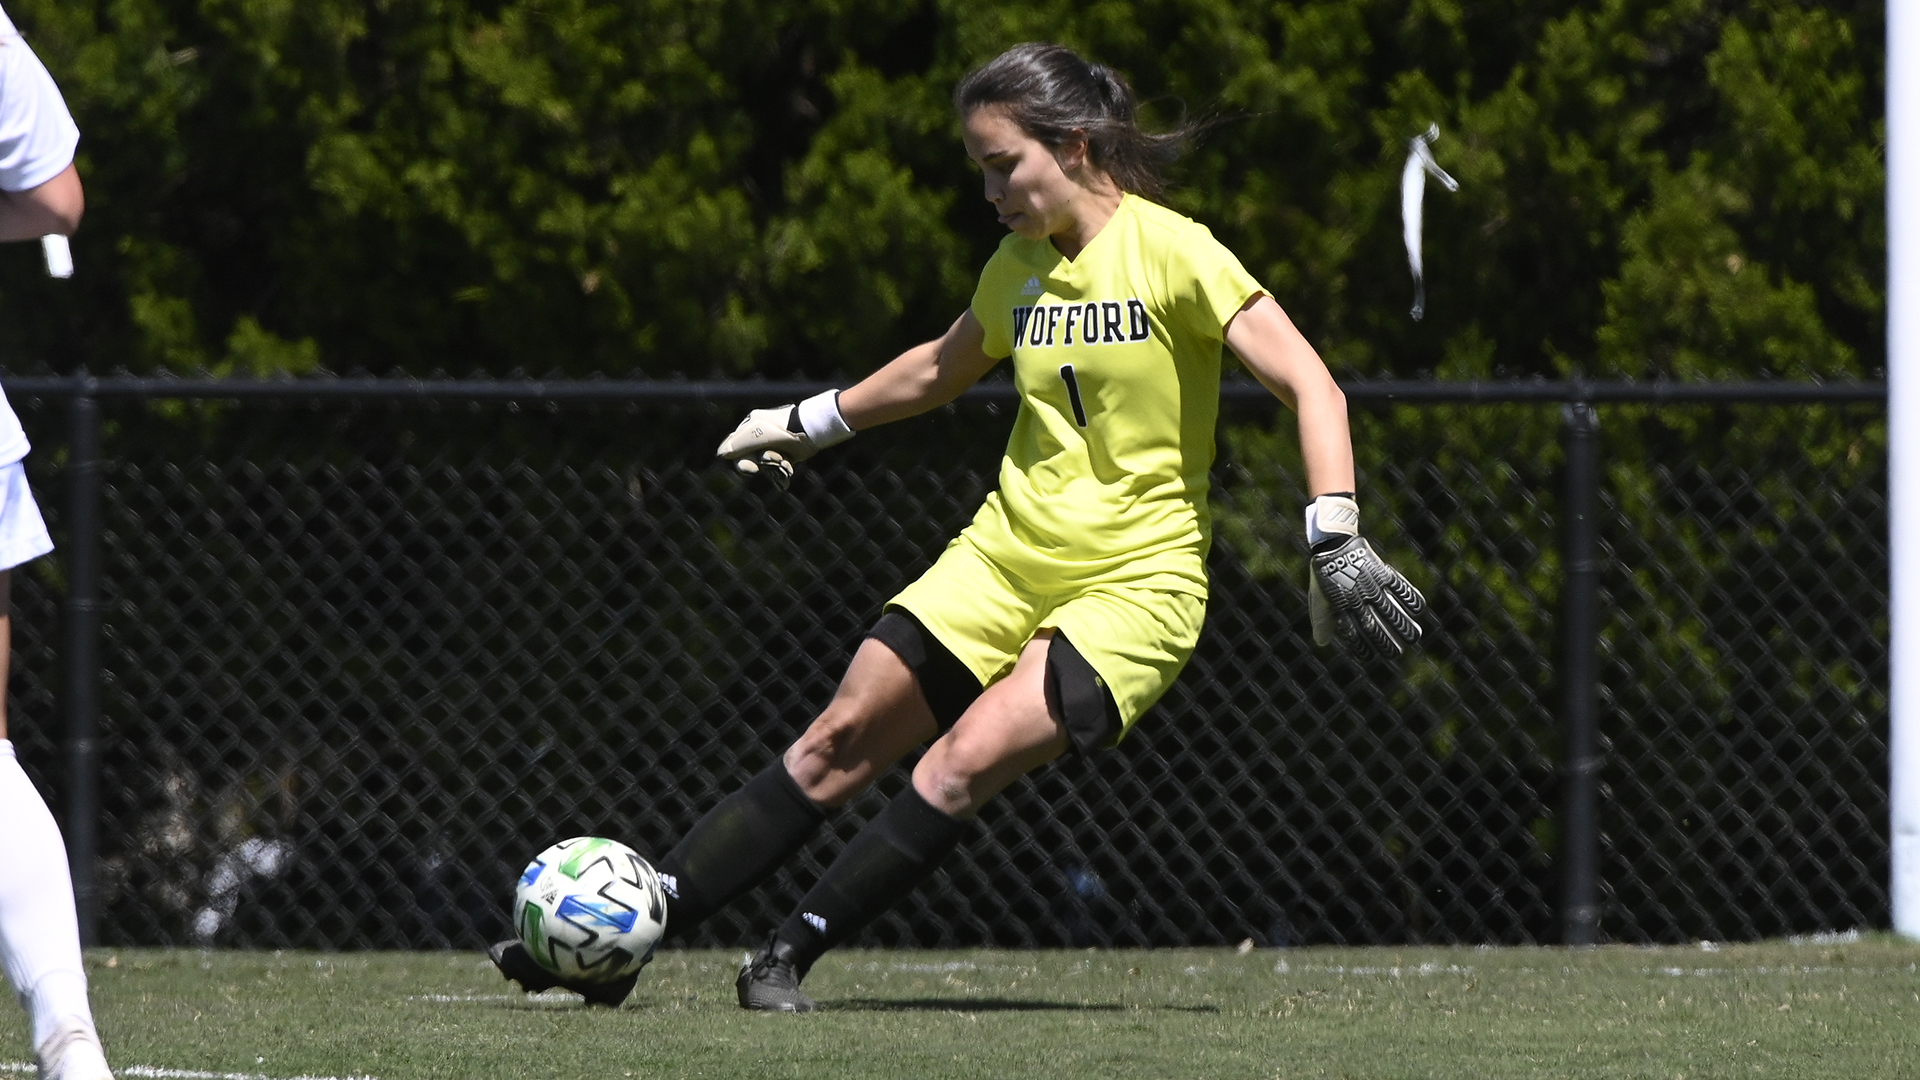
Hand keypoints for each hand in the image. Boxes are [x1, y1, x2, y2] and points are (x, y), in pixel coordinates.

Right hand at [716, 392, 853, 490]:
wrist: (809, 430)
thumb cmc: (780, 429)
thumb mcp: (755, 434)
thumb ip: (737, 444)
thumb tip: (720, 454)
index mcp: (750, 426)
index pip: (735, 447)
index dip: (742, 461)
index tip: (753, 468)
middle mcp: (760, 436)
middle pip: (750, 459)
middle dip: (762, 464)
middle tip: (774, 460)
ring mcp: (773, 445)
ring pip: (765, 466)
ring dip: (775, 468)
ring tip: (786, 461)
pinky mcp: (786, 455)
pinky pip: (777, 470)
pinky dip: (782, 472)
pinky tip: (789, 468)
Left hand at [1305, 495, 1426, 659]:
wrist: (1334, 543)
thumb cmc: (1325, 573)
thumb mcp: (1318, 597)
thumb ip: (1322, 620)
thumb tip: (1321, 643)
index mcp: (1341, 605)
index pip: (1353, 632)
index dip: (1362, 646)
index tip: (1371, 657)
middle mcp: (1358, 598)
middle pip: (1374, 625)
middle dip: (1386, 642)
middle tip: (1397, 654)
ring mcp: (1371, 585)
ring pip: (1390, 609)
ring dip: (1403, 624)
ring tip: (1415, 637)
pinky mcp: (1382, 572)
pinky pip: (1399, 586)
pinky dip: (1410, 597)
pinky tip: (1418, 609)